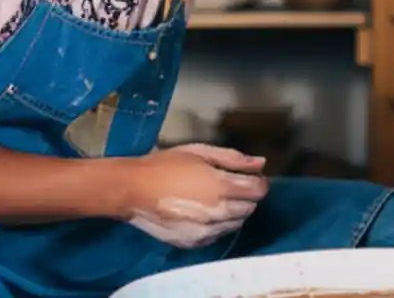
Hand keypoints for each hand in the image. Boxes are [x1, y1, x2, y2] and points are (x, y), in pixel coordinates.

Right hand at [123, 143, 268, 248]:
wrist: (133, 190)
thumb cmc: (166, 165)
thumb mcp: (200, 151)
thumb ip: (234, 158)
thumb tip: (261, 163)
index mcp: (221, 187)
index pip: (258, 191)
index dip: (258, 182)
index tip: (249, 176)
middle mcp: (218, 213)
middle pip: (250, 208)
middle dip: (246, 196)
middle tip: (230, 185)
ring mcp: (207, 231)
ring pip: (236, 223)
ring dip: (234, 211)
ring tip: (215, 198)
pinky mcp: (195, 242)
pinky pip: (219, 235)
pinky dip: (219, 224)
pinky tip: (203, 212)